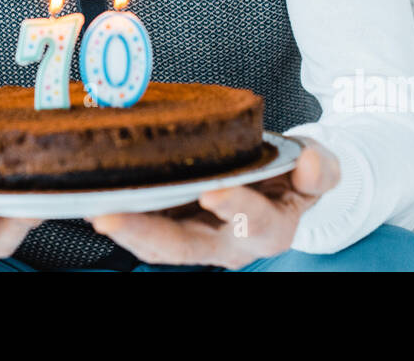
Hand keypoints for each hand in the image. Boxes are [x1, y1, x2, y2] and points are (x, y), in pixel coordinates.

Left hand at [88, 136, 340, 268]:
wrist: (283, 181)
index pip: (254, 222)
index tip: (214, 191)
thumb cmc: (296, 172)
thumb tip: (312, 165)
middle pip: (185, 248)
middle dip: (146, 232)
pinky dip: (120, 214)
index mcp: (270, 229)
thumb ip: (322, 169)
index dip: (237, 207)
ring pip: (156, 244)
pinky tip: (93, 197)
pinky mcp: (173, 224)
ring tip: (92, 208)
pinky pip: (143, 226)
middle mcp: (227, 243)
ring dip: (123, 228)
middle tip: (110, 215)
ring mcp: (196, 238)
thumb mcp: (321, 166)